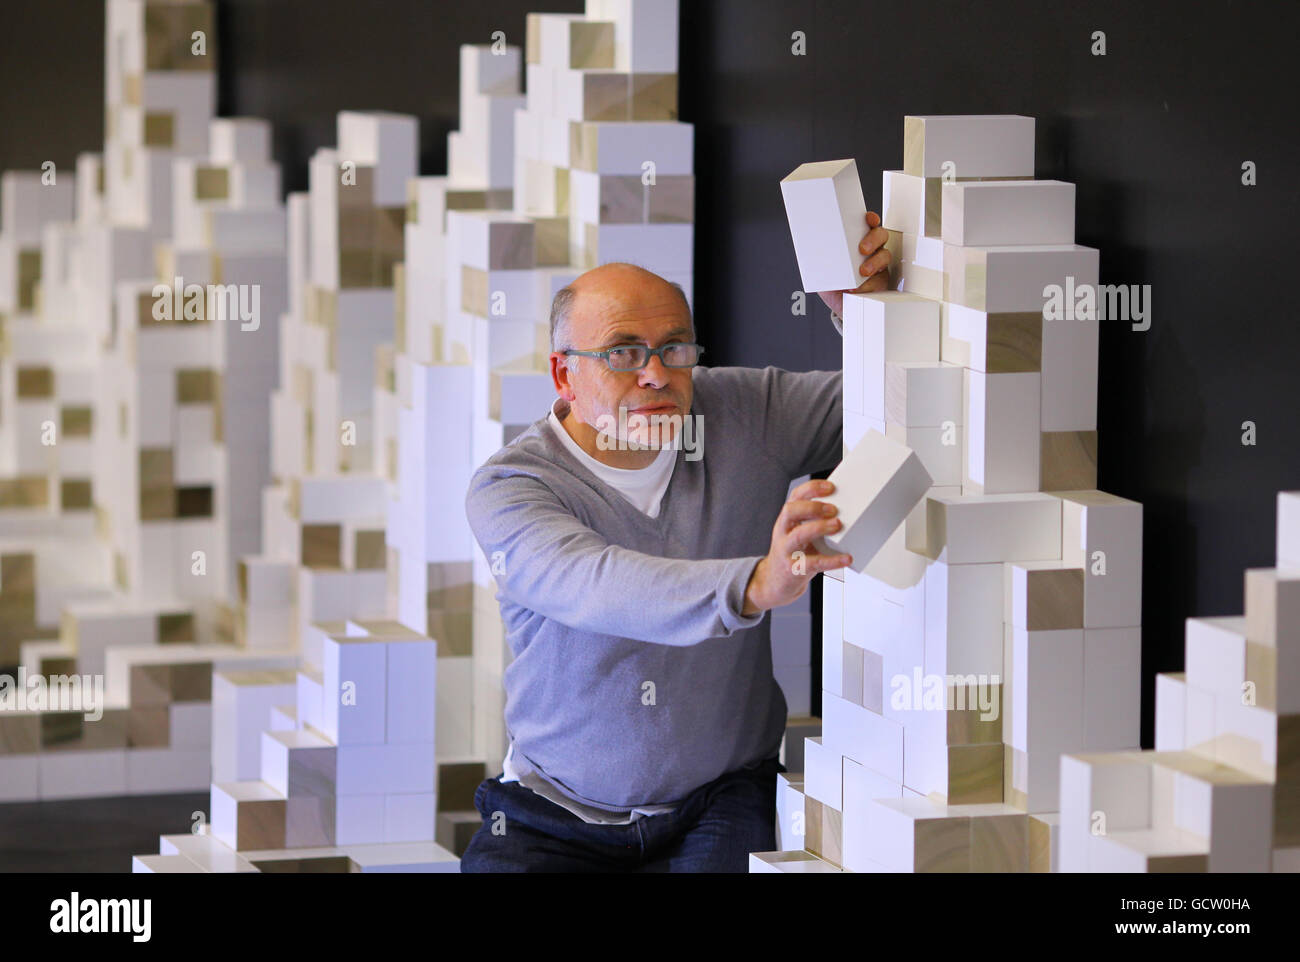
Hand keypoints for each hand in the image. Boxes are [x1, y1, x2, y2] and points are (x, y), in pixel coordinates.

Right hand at [741, 479, 852, 614]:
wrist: (774, 583)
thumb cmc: (793, 555)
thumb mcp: (799, 534)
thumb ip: (815, 522)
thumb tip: (846, 511)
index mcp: (787, 520)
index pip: (795, 497)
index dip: (812, 489)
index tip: (830, 487)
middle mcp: (783, 532)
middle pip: (791, 511)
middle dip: (813, 507)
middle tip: (834, 509)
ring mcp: (786, 551)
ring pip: (798, 535)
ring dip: (819, 528)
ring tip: (837, 525)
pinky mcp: (793, 569)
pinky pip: (812, 563)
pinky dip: (831, 560)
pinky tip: (845, 558)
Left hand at [818, 210, 892, 318]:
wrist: (840, 307)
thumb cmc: (833, 286)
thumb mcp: (822, 271)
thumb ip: (820, 261)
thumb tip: (809, 250)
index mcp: (857, 243)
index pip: (867, 225)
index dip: (871, 220)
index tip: (869, 219)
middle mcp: (871, 251)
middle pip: (880, 236)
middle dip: (873, 239)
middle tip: (862, 249)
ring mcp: (878, 266)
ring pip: (884, 256)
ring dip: (874, 262)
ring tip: (862, 272)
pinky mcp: (882, 282)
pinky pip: (882, 279)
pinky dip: (872, 283)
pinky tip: (860, 288)